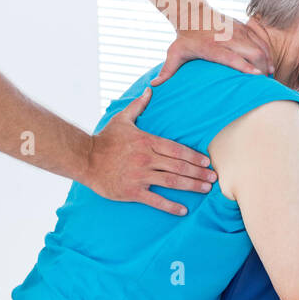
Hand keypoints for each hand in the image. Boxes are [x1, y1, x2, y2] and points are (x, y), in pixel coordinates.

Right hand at [84, 85, 218, 215]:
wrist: (84, 159)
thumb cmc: (105, 139)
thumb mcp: (122, 119)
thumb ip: (139, 105)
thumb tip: (150, 89)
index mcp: (146, 142)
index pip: (176, 149)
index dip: (193, 157)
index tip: (207, 162)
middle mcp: (145, 159)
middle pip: (178, 167)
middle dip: (198, 173)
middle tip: (213, 178)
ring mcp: (139, 176)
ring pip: (171, 182)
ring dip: (191, 186)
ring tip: (205, 189)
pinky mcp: (131, 191)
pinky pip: (155, 200)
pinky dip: (170, 206)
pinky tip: (183, 210)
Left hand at [151, 5, 273, 85]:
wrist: (193, 12)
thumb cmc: (184, 37)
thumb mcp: (174, 52)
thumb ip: (167, 70)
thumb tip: (154, 86)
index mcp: (212, 46)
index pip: (232, 57)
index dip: (245, 67)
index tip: (257, 76)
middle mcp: (227, 37)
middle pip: (251, 52)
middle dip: (262, 67)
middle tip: (265, 82)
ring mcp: (237, 31)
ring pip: (259, 46)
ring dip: (267, 60)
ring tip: (270, 75)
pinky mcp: (242, 27)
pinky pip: (260, 39)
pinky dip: (266, 51)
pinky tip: (269, 63)